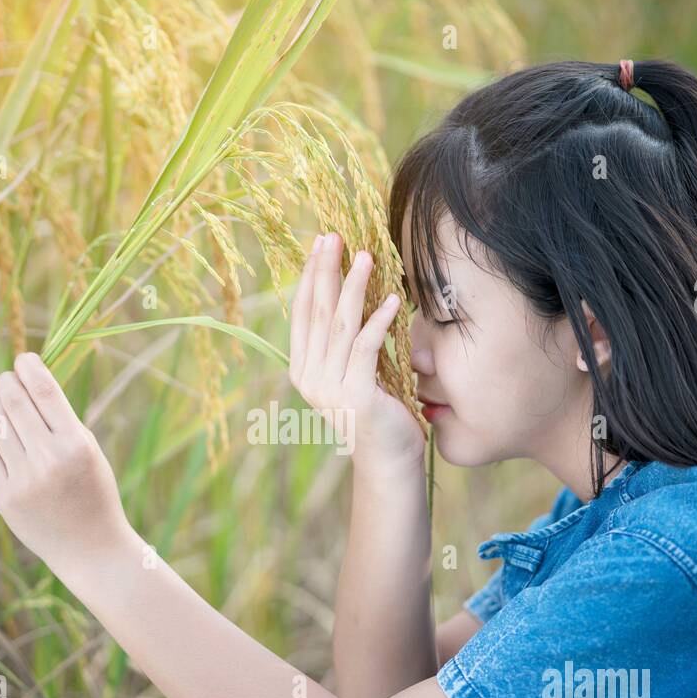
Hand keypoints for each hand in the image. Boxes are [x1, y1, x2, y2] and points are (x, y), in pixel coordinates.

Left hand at [0, 352, 132, 574]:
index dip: (30, 367)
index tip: (24, 358)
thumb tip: (26, 383)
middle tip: (7, 378)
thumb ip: (61, 421)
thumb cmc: (93, 493)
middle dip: (8, 382)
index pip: (45, 391)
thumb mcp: (90, 452)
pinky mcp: (4, 496)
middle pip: (15, 401)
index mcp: (76, 445)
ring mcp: (23, 479)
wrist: (90, 548)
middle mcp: (48, 460)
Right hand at [289, 232, 424, 474]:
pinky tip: (393, 300)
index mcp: (303, 368)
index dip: (310, 275)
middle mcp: (310, 378)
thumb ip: (345, 340)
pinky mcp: (356, 396)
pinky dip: (379, 321)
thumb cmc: (378, 411)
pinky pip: (366, 349)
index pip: (303, 312)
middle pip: (317, 312)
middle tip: (336, 236)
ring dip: (354, 287)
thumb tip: (350, 292)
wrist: (388, 461)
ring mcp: (330, 389)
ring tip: (368, 257)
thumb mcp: (354, 370)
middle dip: (326, 270)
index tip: (321, 243)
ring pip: (340, 326)